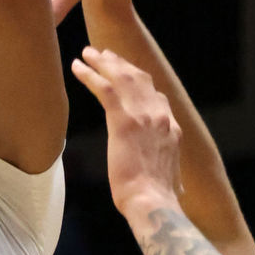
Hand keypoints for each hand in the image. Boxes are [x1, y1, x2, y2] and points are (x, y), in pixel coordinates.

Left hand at [70, 45, 181, 216]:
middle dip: (120, 63)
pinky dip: (90, 75)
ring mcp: (144, 116)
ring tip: (88, 52)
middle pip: (140, 79)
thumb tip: (177, 188)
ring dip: (103, 62)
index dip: (139, 81)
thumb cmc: (157, 200)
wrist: (153, 202)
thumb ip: (169, 173)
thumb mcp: (169, 181)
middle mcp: (161, 117)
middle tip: (104, 53)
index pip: (156, 96)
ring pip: (122, 78)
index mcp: (172, 129)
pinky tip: (78, 67)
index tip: (125, 72)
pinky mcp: (124, 122)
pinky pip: (104, 89)